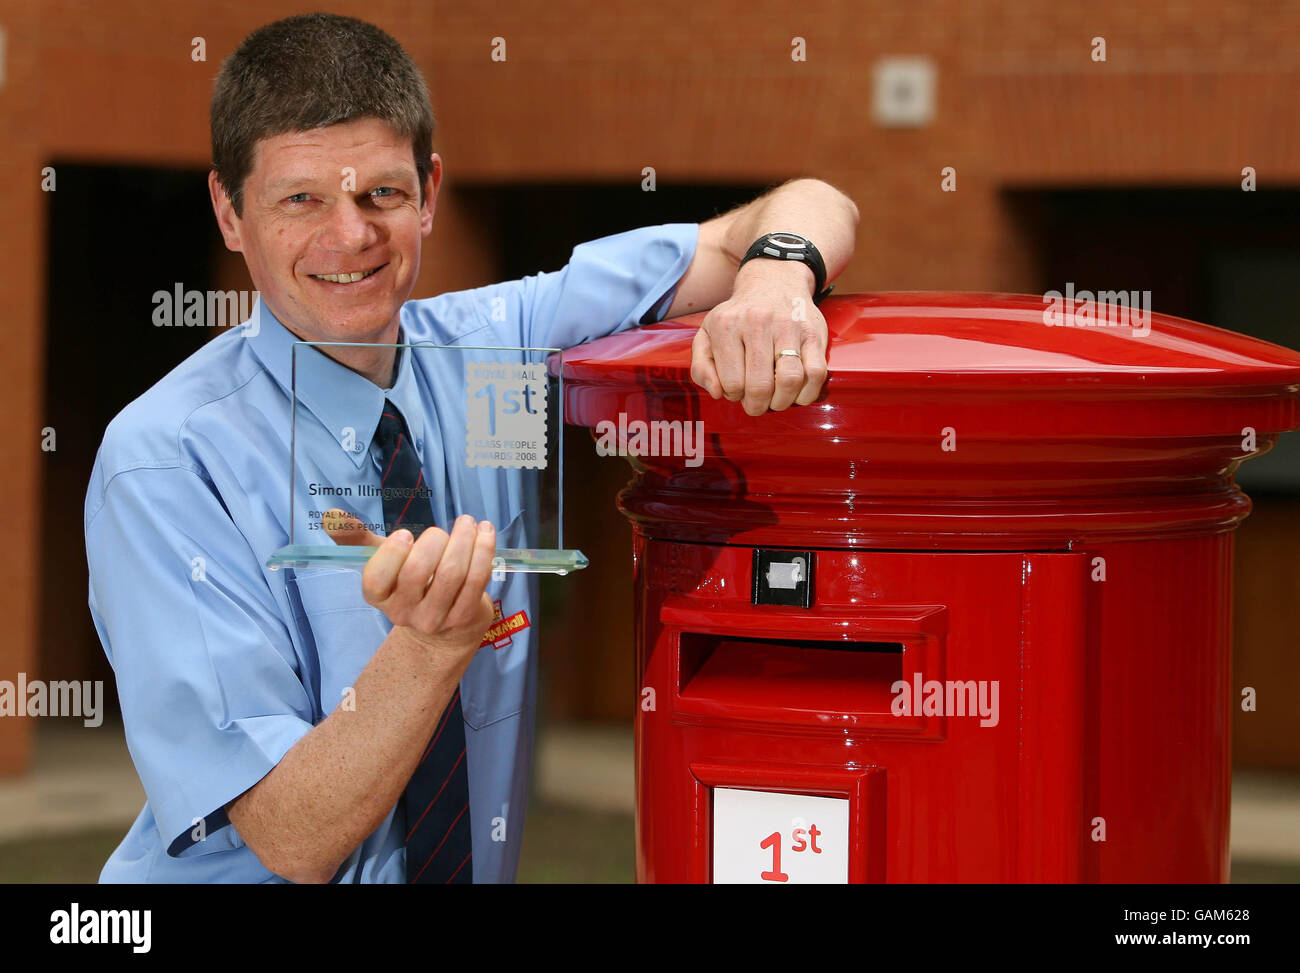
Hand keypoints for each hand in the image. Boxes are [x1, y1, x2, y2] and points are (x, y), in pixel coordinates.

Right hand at [323, 510, 496, 663]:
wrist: (444, 625)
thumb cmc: (410, 580)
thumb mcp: (383, 559)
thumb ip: (357, 538)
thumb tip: (331, 515)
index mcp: (378, 597)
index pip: (375, 580)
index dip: (391, 553)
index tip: (405, 534)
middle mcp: (403, 612)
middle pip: (418, 572)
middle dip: (433, 539)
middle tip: (440, 531)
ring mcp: (435, 618)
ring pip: (452, 574)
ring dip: (463, 539)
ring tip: (467, 522)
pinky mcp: (464, 616)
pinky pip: (477, 579)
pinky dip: (483, 549)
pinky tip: (485, 532)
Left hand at [690, 260, 828, 415]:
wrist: (773, 282)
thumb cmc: (738, 317)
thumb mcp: (707, 334)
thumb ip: (701, 367)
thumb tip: (717, 392)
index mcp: (727, 325)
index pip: (731, 383)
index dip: (733, 395)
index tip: (737, 390)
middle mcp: (758, 322)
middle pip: (760, 386)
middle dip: (757, 405)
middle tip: (756, 403)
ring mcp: (789, 327)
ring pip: (790, 381)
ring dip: (782, 402)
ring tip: (776, 400)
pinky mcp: (814, 333)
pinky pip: (816, 374)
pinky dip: (806, 393)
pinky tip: (796, 392)